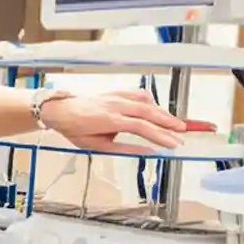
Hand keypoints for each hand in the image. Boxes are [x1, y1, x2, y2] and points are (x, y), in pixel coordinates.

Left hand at [40, 89, 184, 152]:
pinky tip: (157, 109)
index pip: (141, 127)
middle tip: (183, 132)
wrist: (60, 110)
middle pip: (149, 112)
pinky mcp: (116, 92)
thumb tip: (146, 152)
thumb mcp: (96, 146)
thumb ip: (123, 148)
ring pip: (146, 102)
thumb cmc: (74, 129)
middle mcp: (115, 105)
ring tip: (176, 124)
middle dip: (169, 123)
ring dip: (163, 113)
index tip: (173, 143)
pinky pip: (138, 94)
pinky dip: (151, 101)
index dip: (160, 135)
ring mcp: (116, 96)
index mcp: (109, 120)